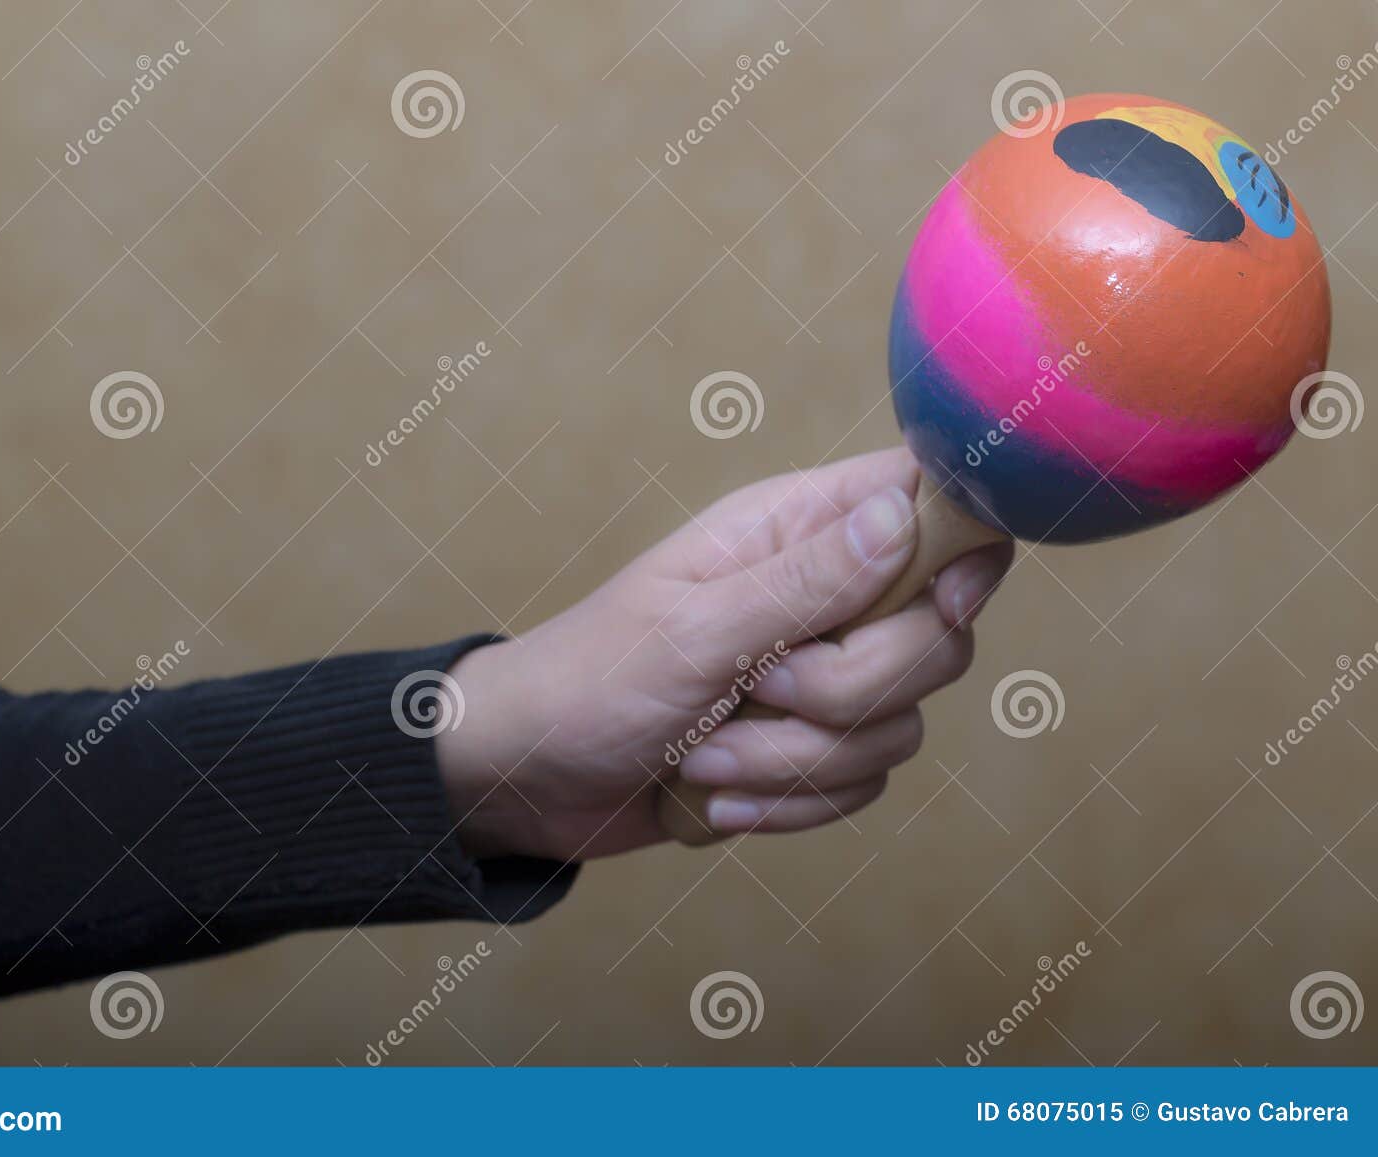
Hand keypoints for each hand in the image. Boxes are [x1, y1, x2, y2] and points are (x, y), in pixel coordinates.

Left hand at [436, 447, 1012, 860]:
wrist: (529, 779)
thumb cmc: (588, 681)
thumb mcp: (692, 630)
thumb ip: (806, 581)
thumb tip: (904, 515)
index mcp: (791, 532)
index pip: (925, 502)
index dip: (961, 551)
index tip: (938, 606)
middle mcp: (821, 596)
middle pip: (938, 636)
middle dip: (850, 689)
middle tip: (759, 688)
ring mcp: (819, 677)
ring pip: (900, 724)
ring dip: (796, 761)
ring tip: (704, 752)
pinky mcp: (809, 750)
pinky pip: (862, 784)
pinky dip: (789, 802)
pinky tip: (715, 794)